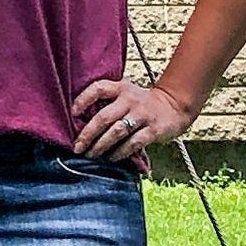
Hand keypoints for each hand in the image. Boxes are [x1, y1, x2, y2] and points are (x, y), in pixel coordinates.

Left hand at [71, 76, 191, 165]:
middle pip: (104, 117)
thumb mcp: (125, 94)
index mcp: (120, 88)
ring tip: (91, 155)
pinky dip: (120, 152)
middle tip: (77, 147)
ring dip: (101, 145)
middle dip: (88, 134)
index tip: (73, 113)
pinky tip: (112, 158)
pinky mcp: (153, 130)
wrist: (173, 105)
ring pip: (116, 132)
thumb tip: (83, 122)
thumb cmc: (141, 103)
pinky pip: (133, 143)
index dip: (83, 99)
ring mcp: (141, 114)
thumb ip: (109, 104)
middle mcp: (129, 99)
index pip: (97, 89)